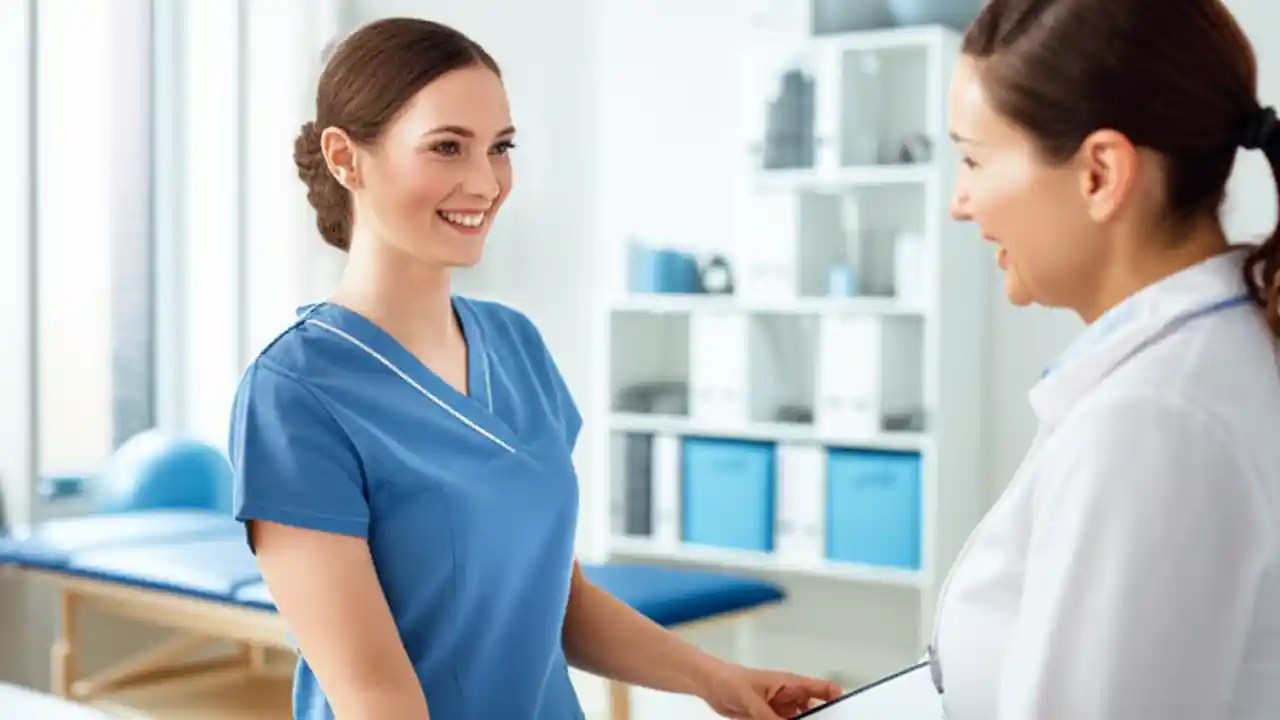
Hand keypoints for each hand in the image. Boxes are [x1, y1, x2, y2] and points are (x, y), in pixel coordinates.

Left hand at [698, 661, 841, 719]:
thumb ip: (769, 718)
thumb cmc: (730, 680)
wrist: (710, 685)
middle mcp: (789, 697)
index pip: (823, 689)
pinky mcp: (768, 719)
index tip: (843, 714)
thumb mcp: (751, 701)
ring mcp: (779, 710)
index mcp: (790, 684)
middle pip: (815, 711)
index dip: (837, 700)